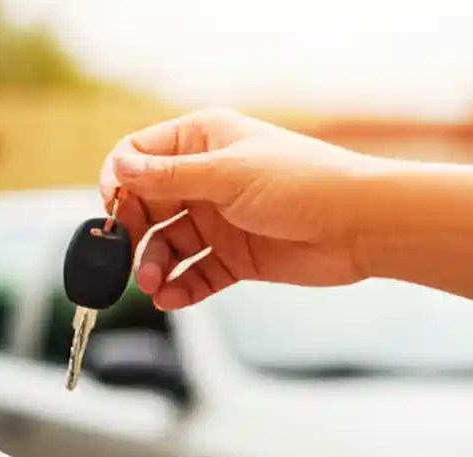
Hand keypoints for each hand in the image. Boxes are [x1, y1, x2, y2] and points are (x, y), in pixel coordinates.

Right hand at [100, 108, 386, 309]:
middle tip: (122, 259)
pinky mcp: (235, 258)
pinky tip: (171, 299)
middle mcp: (205, 179)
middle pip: (147, 206)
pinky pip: (194, 275)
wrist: (360, 225)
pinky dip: (179, 289)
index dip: (119, 181)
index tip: (111, 210)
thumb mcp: (227, 175)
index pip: (139, 155)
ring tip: (152, 286)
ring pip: (167, 246)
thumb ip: (170, 178)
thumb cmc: (302, 183)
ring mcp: (220, 220)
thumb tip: (119, 169)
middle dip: (131, 234)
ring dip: (152, 266)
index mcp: (202, 140)